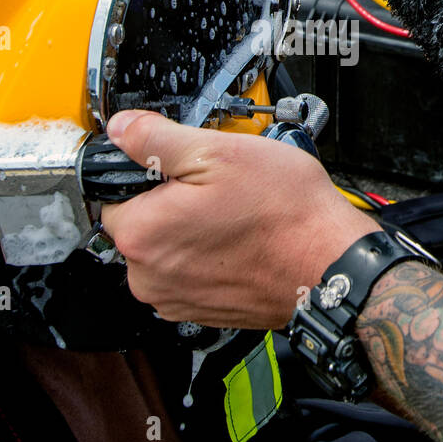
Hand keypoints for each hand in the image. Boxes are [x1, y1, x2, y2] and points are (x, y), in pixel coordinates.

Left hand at [99, 111, 378, 328]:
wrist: (329, 265)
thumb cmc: (284, 214)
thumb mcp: (219, 152)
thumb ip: (157, 138)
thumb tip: (122, 128)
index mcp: (141, 234)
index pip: (112, 195)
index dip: (146, 175)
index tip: (179, 171)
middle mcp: (148, 277)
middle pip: (139, 225)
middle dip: (168, 205)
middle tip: (216, 189)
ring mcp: (174, 300)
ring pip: (164, 252)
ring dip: (188, 233)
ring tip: (233, 216)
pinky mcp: (200, 313)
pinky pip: (188, 276)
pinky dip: (206, 259)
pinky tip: (238, 242)